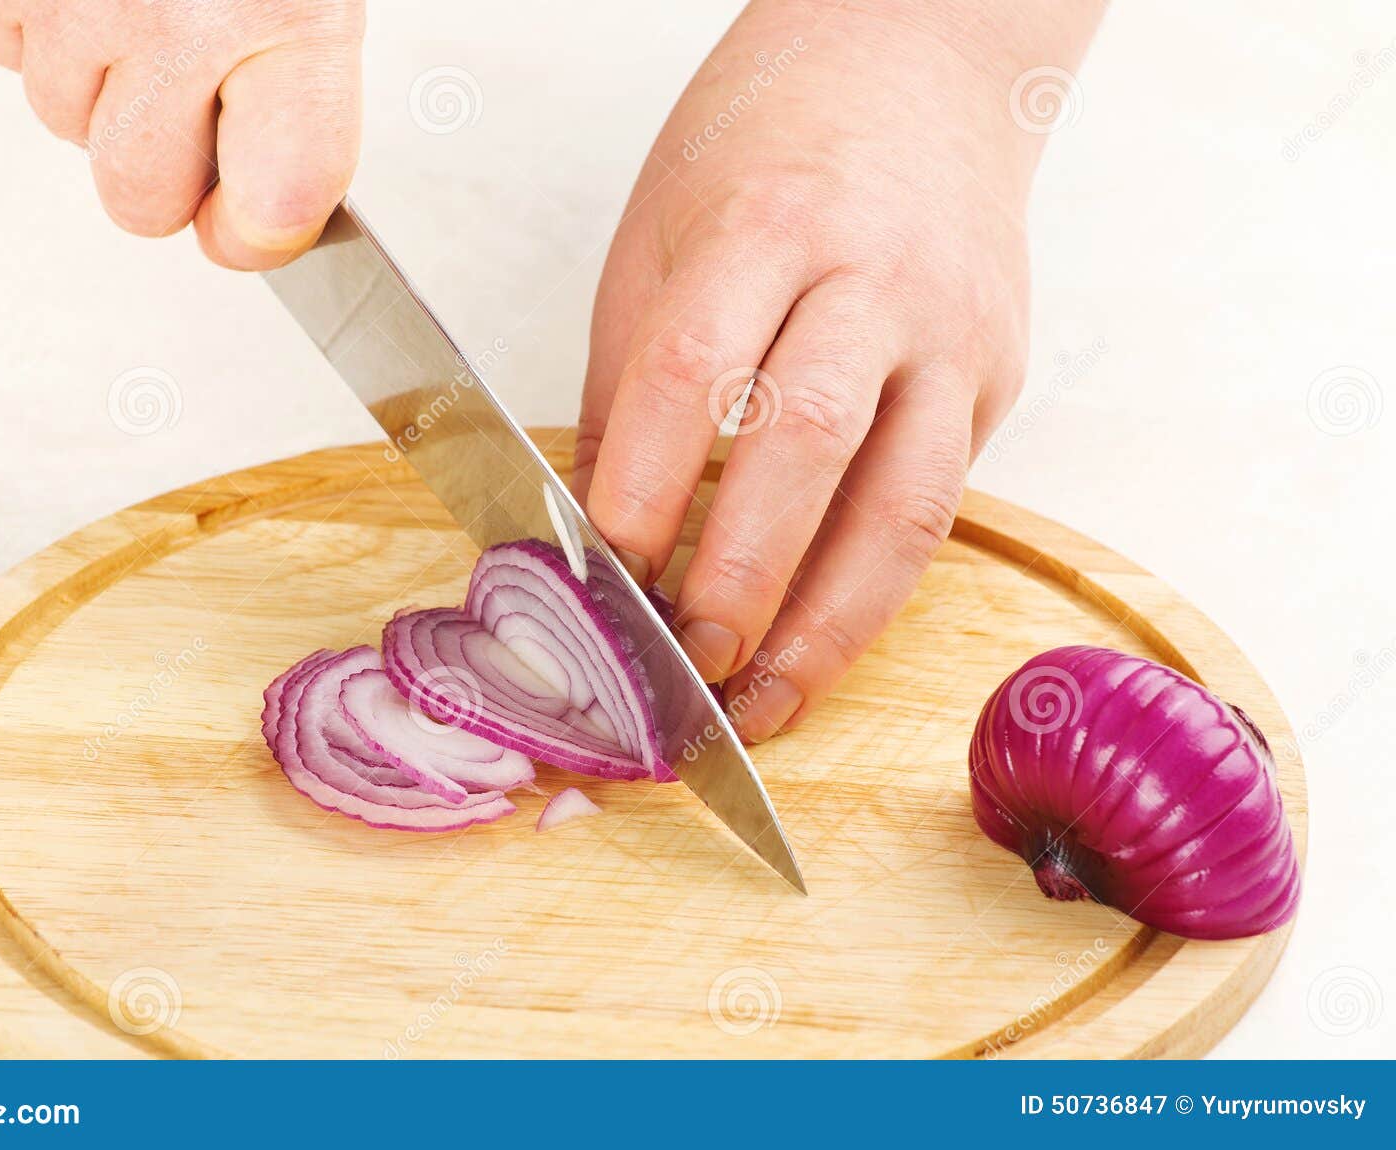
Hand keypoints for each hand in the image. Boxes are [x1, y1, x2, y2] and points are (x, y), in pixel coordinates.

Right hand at [0, 0, 362, 267]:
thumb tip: (253, 224)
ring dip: (95, 83)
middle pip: (143, 197)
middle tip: (187, 92)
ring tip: (139, 4)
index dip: (253, 235)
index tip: (244, 227)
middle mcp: (183, 14)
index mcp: (295, 20)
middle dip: (160, 166)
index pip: (276, 207)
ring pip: (63, 122)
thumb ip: (296, 108)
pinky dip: (35, 22)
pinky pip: (2, 43)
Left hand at [573, 0, 1101, 739]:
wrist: (925, 62)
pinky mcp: (998, 378)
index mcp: (767, 222)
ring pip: (906, 502)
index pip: (693, 370)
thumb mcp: (662, 235)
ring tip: (768, 703)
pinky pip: (940, 502)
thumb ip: (628, 388)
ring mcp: (954, 332)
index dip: (641, 486)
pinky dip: (876, 587)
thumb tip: (588, 536)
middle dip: (742, 575)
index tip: (602, 575)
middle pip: (808, 443)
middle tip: (688, 667)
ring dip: (832, 623)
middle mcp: (875, 277)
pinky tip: (822, 641)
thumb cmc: (770, 147)